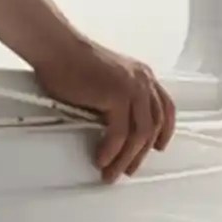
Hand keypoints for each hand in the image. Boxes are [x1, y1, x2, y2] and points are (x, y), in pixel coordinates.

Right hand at [35, 38, 176, 182]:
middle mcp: (143, 81)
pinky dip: (112, 151)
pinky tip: (102, 160)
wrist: (56, 48)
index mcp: (143, 76)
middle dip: (141, 153)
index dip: (165, 130)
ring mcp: (133, 87)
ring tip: (112, 173)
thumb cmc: (71, 64)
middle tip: (128, 170)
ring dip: (127, 158)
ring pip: (140, 134)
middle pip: (154, 126)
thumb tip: (114, 128)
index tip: (158, 147)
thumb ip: (118, 99)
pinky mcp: (118, 96)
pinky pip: (120, 133)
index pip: (164, 107)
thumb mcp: (107, 80)